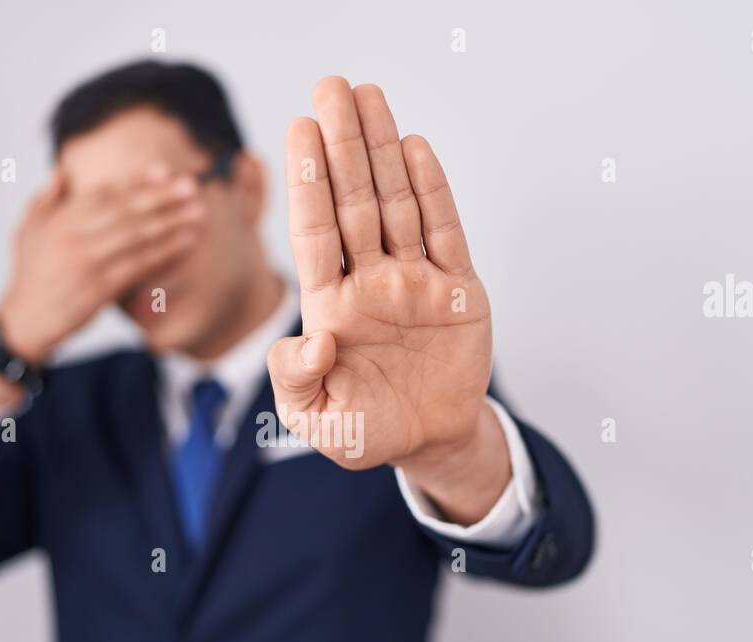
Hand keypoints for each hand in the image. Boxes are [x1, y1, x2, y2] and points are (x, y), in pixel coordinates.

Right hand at [0, 165, 204, 362]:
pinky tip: (186, 245)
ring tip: (197, 213)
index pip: (105, 193)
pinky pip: (139, 267)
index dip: (136, 180)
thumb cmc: (30, 274)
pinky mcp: (99, 289)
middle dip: (162, 197)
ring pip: (137, 237)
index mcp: (61, 220)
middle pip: (127, 211)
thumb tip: (64, 171)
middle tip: (191, 187)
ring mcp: (87, 263)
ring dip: (171, 223)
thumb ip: (46, 198)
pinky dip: (165, 254)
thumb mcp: (27, 230)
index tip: (164, 171)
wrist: (25, 321)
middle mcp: (74, 237)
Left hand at [267, 77, 509, 522]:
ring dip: (383, 151)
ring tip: (370, 97)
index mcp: (330, 305)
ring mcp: (413, 280)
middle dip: (342, 145)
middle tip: (331, 88)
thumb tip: (312, 335)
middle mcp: (368, 281)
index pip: (314, 233)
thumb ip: (296, 380)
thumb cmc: (366, 429)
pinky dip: (432, 191)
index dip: (307, 182)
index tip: (298, 130)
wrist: (429, 442)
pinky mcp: (457, 290)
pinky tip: (415, 148)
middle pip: (353, 202)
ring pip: (396, 205)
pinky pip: (444, 232)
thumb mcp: (316, 421)